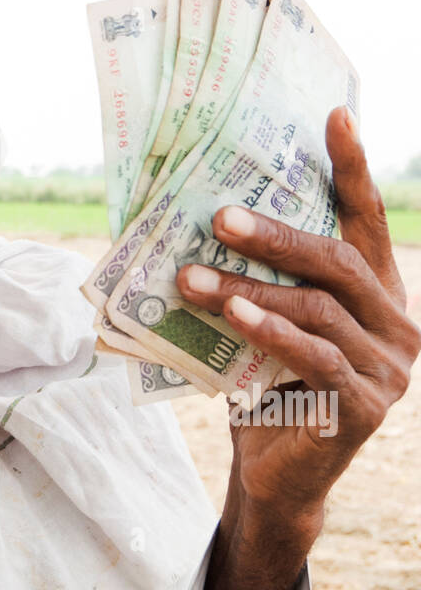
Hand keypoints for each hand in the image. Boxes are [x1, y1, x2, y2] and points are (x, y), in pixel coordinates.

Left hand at [177, 106, 420, 589]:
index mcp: (376, 290)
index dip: (353, 167)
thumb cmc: (264, 384)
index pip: (366, 219)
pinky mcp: (367, 406)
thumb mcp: (262, 320)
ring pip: (317, 308)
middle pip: (337, 259)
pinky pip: (316, 356)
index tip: (335, 115)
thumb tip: (196, 217)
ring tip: (192, 276)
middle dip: (274, 234)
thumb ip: (258, 277)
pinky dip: (270, 332)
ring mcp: (389, 366)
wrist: (275, 474)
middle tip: (218, 215)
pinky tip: (232, 315)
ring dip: (248, 288)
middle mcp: (396, 321)